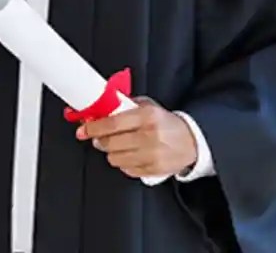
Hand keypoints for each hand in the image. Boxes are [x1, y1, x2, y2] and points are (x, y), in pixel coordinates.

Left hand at [76, 97, 197, 179]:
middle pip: (111, 143)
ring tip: (118, 146)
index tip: (83, 129)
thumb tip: (102, 107)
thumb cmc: (167, 123)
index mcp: (148, 116)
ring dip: (111, 152)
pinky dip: (123, 163)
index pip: (113, 123)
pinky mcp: (153, 170)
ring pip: (115, 158)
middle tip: (98, 138)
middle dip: (99, 141)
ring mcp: (151, 155)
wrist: (192, 141)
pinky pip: (126, 170)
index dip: (94, 127)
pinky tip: (130, 155)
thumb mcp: (150, 107)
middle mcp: (149, 136)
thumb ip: (127, 105)